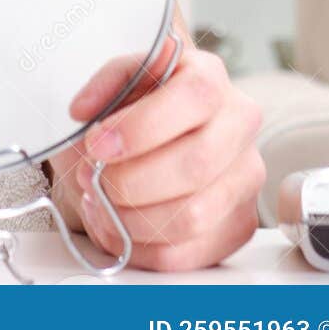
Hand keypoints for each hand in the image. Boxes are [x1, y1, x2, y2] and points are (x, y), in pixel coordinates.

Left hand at [48, 39, 263, 271]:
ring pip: (193, 216)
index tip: (96, 143)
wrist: (144, 138)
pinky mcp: (237, 224)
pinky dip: (139, 247)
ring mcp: (244, 177)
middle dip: (129, 181)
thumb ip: (104, 87)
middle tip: (89, 177)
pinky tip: (113, 226)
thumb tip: (84, 111)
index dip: (142, 126)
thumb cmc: (129, 107)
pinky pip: (187, 253)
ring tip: (97, 202)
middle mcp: (238, 125)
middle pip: (196, 164)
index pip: (195, 97)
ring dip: (130, 219)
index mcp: (208, 76)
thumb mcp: (113, 83)